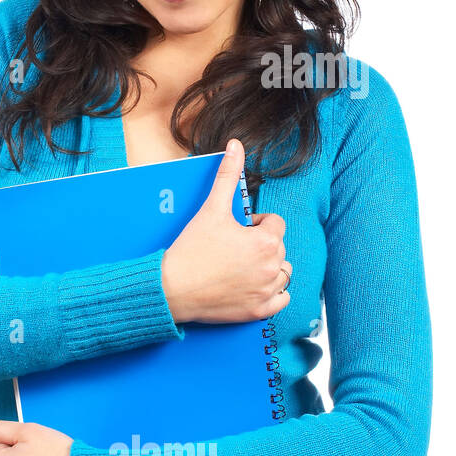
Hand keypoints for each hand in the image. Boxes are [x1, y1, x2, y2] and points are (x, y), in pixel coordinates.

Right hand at [160, 139, 291, 324]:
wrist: (171, 288)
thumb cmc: (190, 249)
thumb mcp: (211, 209)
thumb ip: (227, 176)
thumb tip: (235, 145)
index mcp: (266, 241)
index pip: (276, 225)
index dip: (256, 225)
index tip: (238, 230)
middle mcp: (272, 267)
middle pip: (279, 249)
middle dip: (261, 246)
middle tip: (233, 249)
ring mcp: (267, 291)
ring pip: (283, 273)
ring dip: (270, 268)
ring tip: (242, 267)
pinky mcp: (259, 311)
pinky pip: (282, 300)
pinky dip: (272, 294)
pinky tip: (251, 286)